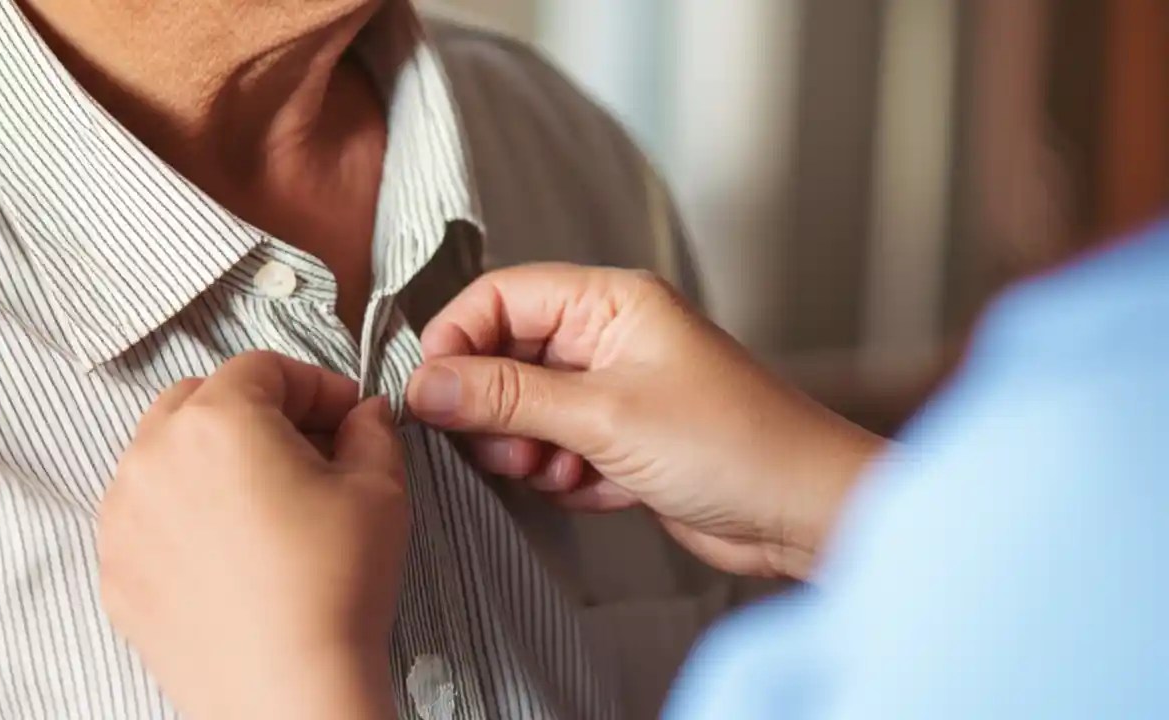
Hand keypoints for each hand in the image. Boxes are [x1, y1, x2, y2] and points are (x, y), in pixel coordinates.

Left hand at [98, 351, 406, 719]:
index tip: (347, 414)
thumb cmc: (333, 588)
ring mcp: (123, 517)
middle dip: (257, 413)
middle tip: (308, 451)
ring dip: (213, 459)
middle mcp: (154, 456)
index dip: (315, 385)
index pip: (263, 368)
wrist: (290, 695)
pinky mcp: (117, 571)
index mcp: (218, 420)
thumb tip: (364, 414)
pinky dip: (183, 513)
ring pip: (164, 454)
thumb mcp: (380, 489)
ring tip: (267, 502)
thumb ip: (372, 429)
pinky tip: (232, 549)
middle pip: (201, 399)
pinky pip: (146, 516)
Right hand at [406, 265, 882, 578]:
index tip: (431, 396)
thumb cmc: (732, 445)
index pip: (500, 296)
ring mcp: (614, 391)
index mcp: (609, 301)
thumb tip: (425, 385)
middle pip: (505, 357)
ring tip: (567, 473)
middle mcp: (608, 337)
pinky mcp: (621, 442)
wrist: (804, 513)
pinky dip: (563, 477)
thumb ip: (508, 397)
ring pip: (525, 411)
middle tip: (511, 450)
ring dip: (530, 451)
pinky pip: (555, 451)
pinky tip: (600, 491)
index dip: (457, 341)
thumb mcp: (605, 415)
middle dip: (496, 410)